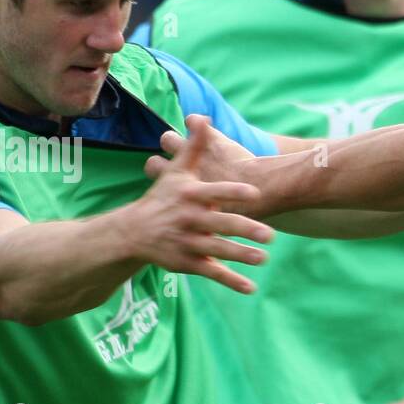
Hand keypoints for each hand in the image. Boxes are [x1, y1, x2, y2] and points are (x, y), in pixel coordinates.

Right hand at [126, 117, 273, 293]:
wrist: (132, 232)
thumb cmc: (162, 199)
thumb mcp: (177, 173)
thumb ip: (194, 147)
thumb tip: (204, 116)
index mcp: (190, 196)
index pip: (215, 192)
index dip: (234, 193)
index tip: (256, 193)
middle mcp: (189, 220)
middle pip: (220, 224)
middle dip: (244, 230)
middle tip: (270, 234)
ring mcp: (188, 243)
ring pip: (218, 250)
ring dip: (240, 255)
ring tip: (263, 258)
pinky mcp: (187, 263)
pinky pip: (212, 272)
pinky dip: (231, 281)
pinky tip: (250, 287)